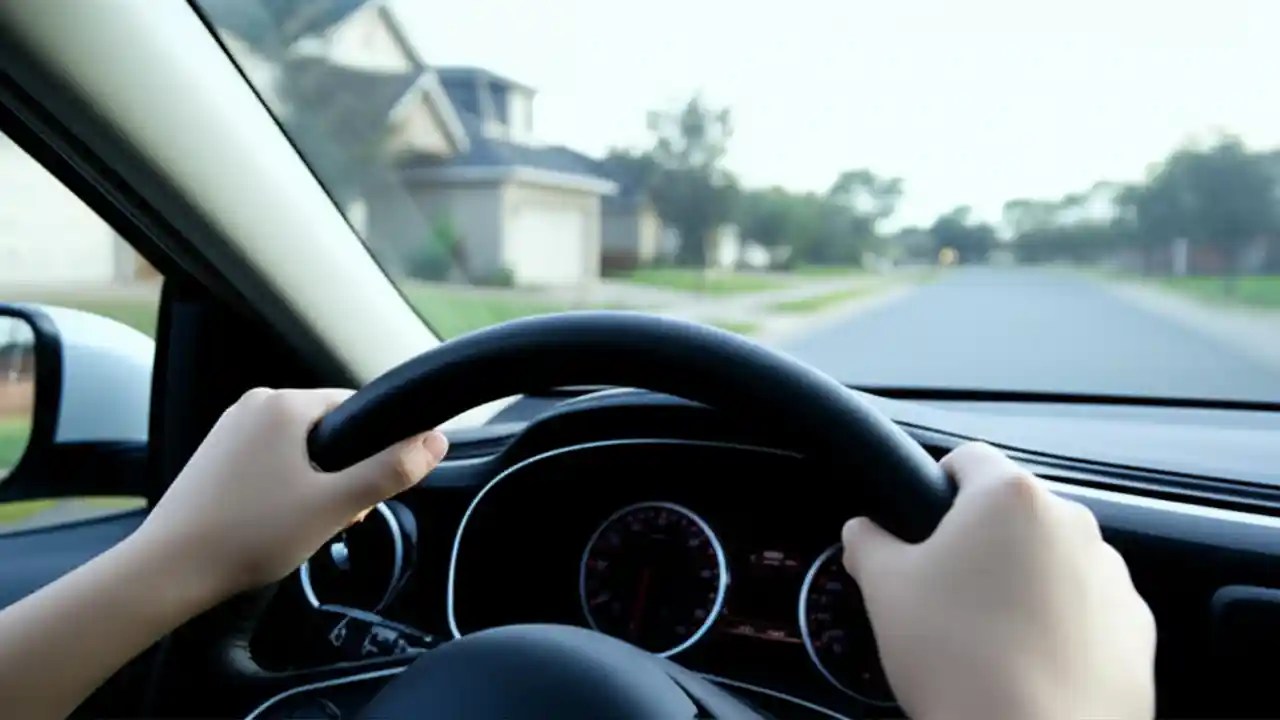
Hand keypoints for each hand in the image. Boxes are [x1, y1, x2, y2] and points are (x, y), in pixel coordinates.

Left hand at [134, 388, 448, 599]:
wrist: (169, 570)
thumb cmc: (250, 535)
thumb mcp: (335, 505)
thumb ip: (390, 471)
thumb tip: (435, 442)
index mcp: (284, 403)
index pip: (355, 409)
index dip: (371, 452)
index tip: (362, 495)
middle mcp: (254, 405)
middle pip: (327, 430)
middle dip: (340, 473)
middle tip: (331, 518)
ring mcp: (229, 430)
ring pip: (297, 449)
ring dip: (312, 484)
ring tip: (299, 526)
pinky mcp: (214, 456)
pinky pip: (268, 461)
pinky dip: (282, 488)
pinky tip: (272, 523)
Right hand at [842, 442, 1154, 719]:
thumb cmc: (958, 658)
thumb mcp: (885, 589)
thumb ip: (868, 542)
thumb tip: (863, 532)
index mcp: (1009, 497)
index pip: (966, 458)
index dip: (935, 483)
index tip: (921, 521)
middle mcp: (1071, 522)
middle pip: (1013, 513)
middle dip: (981, 542)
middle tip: (945, 590)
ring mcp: (1112, 576)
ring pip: (1053, 560)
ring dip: (1024, 581)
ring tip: (988, 634)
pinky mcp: (1135, 627)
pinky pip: (1088, 608)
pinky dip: (1061, 623)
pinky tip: (1028, 661)